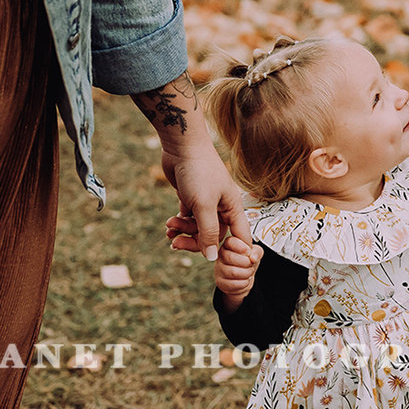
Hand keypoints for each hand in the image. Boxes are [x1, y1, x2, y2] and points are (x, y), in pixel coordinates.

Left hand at [161, 145, 251, 259]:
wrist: (182, 146)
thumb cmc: (198, 172)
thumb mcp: (204, 205)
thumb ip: (208, 232)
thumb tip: (212, 258)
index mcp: (233, 208)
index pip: (240, 237)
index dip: (233, 251)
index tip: (220, 262)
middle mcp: (222, 207)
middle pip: (213, 236)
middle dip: (195, 242)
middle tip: (176, 244)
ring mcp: (207, 203)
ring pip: (198, 228)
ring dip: (183, 231)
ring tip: (169, 227)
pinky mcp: (192, 198)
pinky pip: (188, 219)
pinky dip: (178, 224)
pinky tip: (168, 226)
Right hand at [214, 232, 262, 304]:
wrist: (244, 278)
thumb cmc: (247, 262)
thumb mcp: (255, 254)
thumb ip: (256, 251)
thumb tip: (253, 257)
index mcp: (228, 245)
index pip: (230, 242)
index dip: (242, 248)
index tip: (249, 252)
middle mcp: (220, 256)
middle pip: (230, 257)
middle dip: (246, 262)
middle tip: (250, 264)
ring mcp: (218, 269)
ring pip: (232, 272)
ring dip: (246, 273)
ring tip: (249, 272)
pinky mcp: (220, 282)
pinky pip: (232, 284)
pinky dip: (243, 283)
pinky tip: (245, 280)